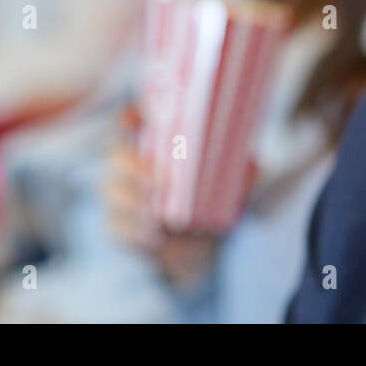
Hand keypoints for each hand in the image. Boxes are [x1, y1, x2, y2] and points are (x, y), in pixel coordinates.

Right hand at [103, 111, 221, 289]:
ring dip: (132, 200)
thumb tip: (254, 165)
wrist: (201, 248)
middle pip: (116, 154)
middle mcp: (132, 167)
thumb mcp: (229, 183)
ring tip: (154, 213)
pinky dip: (132, 229)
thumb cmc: (212, 203)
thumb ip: (238, 171)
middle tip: (160, 182)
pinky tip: (153, 235)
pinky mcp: (117, 225)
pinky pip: (114, 223)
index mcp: (155, 147)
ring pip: (111, 189)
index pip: (131, 122)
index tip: (132, 119)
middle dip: (133, 165)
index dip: (128, 117)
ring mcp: (121, 196)